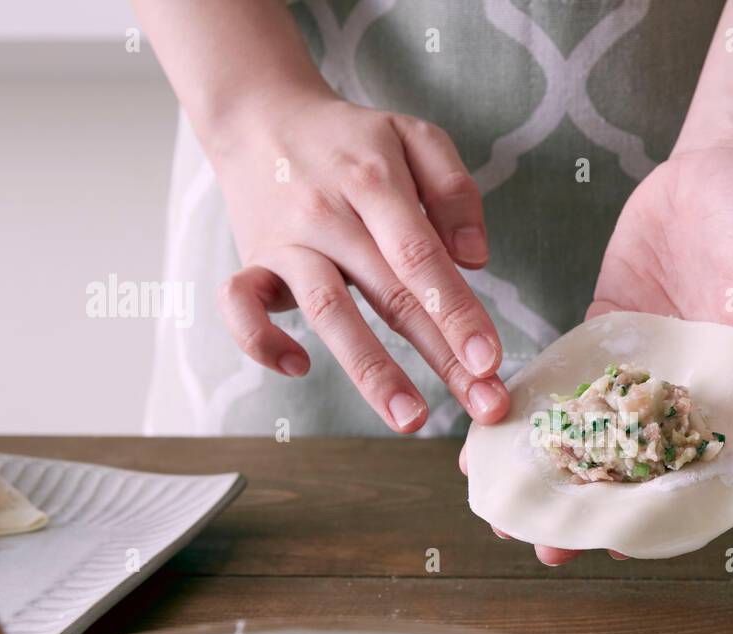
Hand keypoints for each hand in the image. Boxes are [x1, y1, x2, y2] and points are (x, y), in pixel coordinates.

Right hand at [210, 90, 509, 431]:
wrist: (261, 117)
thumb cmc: (351, 141)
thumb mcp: (413, 137)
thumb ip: (453, 189)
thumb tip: (476, 259)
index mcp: (375, 183)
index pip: (422, 257)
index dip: (458, 312)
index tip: (491, 360)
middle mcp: (329, 216)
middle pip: (391, 295)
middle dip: (441, 358)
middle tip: (484, 406)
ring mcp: (287, 243)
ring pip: (328, 312)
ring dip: (371, 371)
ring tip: (410, 418)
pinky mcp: (252, 262)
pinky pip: (241, 308)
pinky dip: (262, 342)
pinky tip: (299, 368)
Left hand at [472, 145, 732, 564]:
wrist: (720, 165)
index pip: (700, 474)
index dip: (663, 516)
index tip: (622, 547)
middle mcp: (682, 398)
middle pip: (635, 470)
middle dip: (590, 510)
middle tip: (546, 546)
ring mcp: (637, 372)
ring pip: (592, 437)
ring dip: (552, 475)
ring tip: (503, 508)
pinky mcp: (599, 339)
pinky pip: (563, 382)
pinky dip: (531, 412)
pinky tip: (491, 438)